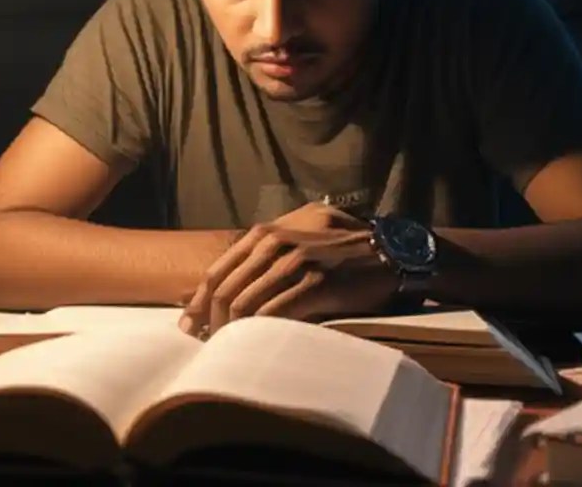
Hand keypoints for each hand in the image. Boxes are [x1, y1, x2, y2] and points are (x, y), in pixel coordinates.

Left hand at [179, 206, 397, 336]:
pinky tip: (254, 346)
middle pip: (226, 288)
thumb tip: (223, 285)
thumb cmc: (342, 247)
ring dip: (230, 331)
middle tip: (203, 345)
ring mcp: (296, 261)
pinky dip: (257, 333)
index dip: (200, 301)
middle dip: (210, 321)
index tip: (190, 324)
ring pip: (245, 303)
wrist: (392, 252)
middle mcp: (276, 241)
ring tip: (226, 350)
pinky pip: (274, 314)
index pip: (218, 269)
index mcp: (266, 231)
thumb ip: (263, 252)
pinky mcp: (317, 284)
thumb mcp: (298, 235)